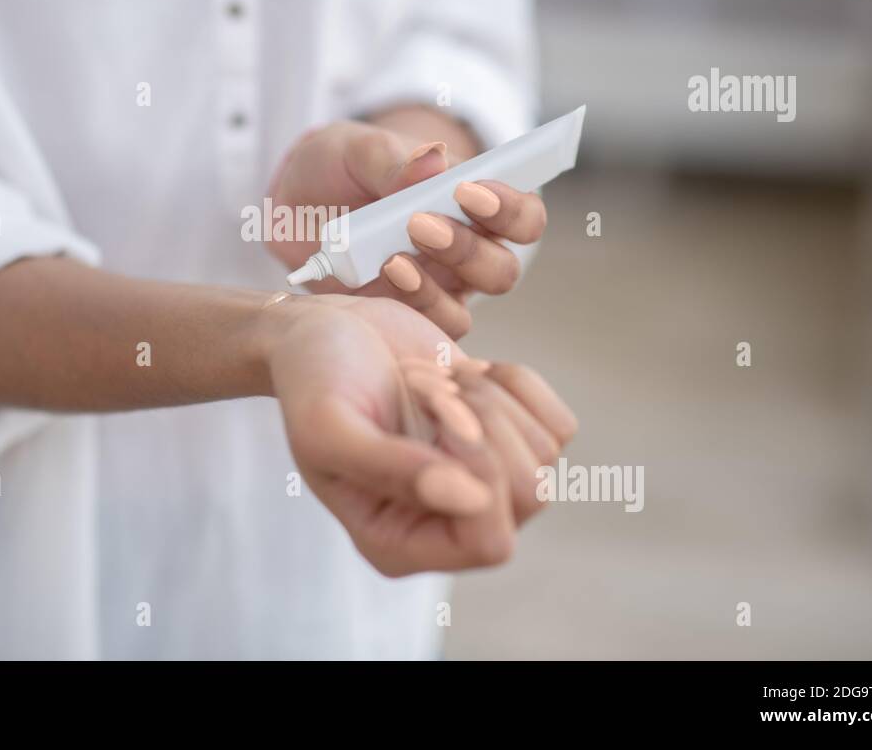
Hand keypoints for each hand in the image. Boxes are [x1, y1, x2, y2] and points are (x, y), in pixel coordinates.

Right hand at [265, 293, 574, 575]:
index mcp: (398, 543)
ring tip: (434, 379)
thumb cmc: (313, 379)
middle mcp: (446, 524)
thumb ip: (388, 469)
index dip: (480, 473)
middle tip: (428, 388)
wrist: (326, 330)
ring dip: (492, 398)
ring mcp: (482, 484)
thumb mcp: (328, 426)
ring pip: (546, 458)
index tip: (439, 417)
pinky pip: (558, 426)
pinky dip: (519, 384)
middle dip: (486, 424)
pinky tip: (467, 371)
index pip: (489, 542)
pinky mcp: (506, 439)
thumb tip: (472, 501)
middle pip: (531, 497)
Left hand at [266, 118, 546, 337]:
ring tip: (395, 256)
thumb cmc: (341, 167)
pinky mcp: (404, 315)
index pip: (523, 216)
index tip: (471, 192)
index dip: (512, 210)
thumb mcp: (359, 149)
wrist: (293, 204)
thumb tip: (432, 161)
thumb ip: (394, 157)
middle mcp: (468, 251)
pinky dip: (410, 306)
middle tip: (421, 223)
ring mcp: (438, 289)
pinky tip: (384, 275)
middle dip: (467, 248)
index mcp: (476, 204)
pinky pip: (425, 328)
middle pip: (502, 269)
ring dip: (436, 286)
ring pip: (465, 309)